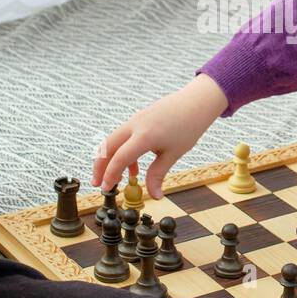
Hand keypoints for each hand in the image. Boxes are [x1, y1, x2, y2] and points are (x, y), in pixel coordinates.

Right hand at [92, 74, 228, 198]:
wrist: (196, 101)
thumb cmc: (189, 126)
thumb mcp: (173, 154)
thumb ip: (158, 175)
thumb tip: (155, 196)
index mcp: (144, 136)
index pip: (119, 158)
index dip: (110, 175)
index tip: (106, 188)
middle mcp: (134, 125)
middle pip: (107, 147)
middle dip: (100, 166)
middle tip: (99, 184)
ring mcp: (135, 120)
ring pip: (113, 141)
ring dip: (110, 159)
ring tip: (118, 179)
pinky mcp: (138, 118)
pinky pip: (123, 136)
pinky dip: (122, 151)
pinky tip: (133, 167)